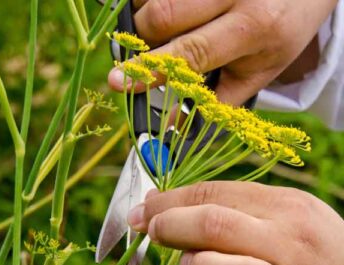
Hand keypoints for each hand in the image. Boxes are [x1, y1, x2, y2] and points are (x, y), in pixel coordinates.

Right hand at [108, 0, 336, 104]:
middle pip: (162, 14)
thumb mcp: (259, 72)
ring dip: (145, 16)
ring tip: (159, 31)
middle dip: (142, 39)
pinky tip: (168, 15)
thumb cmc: (277, 31)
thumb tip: (171, 124)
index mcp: (252, 28)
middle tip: (146, 54)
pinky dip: (152, 2)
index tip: (117, 82)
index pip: (190, 52)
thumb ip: (217, 100)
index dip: (150, 70)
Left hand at [128, 181, 343, 264]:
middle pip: (222, 227)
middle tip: (152, 233)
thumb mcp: (283, 221)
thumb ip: (231, 213)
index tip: (141, 212)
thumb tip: (162, 207)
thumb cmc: (306, 260)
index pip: (219, 196)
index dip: (171, 203)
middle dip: (175, 227)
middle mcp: (291, 248)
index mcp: (286, 210)